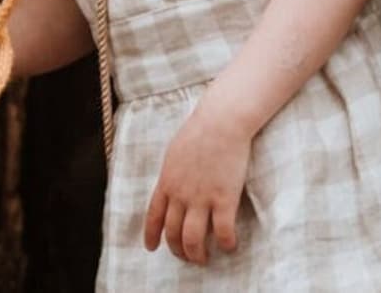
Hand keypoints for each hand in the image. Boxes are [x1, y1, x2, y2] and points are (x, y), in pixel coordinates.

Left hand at [143, 90, 252, 264]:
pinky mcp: (224, 198)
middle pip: (173, 233)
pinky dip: (226, 244)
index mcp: (167, 181)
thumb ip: (172, 174)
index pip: (154, 215)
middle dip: (178, 250)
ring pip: (193, 240)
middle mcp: (181, 194)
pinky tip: (229, 245)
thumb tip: (170, 188)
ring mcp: (202, 198)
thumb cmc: (200, 130)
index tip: (151, 248)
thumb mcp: (175, 153)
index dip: (151, 235)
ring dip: (197, 255)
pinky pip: (223, 232)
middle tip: (186, 255)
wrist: (221, 121)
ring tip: (203, 258)